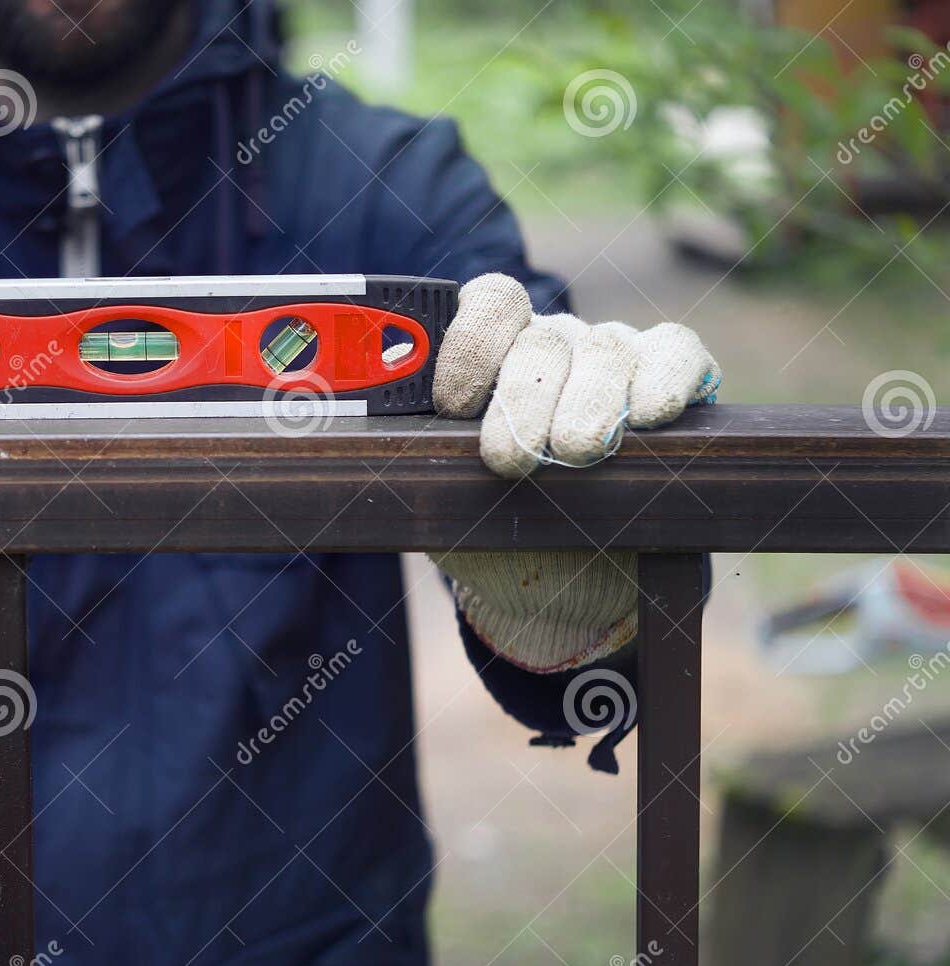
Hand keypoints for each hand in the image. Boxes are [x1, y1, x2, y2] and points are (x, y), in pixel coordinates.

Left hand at [429, 274, 716, 670]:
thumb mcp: (439, 496)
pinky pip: (676, 352)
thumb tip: (359, 422)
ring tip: (576, 454)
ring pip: (606, 348)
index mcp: (492, 358)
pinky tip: (650, 414)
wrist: (560, 589)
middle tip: (510, 458)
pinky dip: (664, 377)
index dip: (470, 343)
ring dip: (588, 403)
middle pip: (543, 338)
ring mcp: (614, 360)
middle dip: (523, 399)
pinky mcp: (674, 383)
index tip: (454, 403)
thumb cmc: (492, 530)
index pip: (488, 306)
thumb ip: (410, 455)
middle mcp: (552, 347)